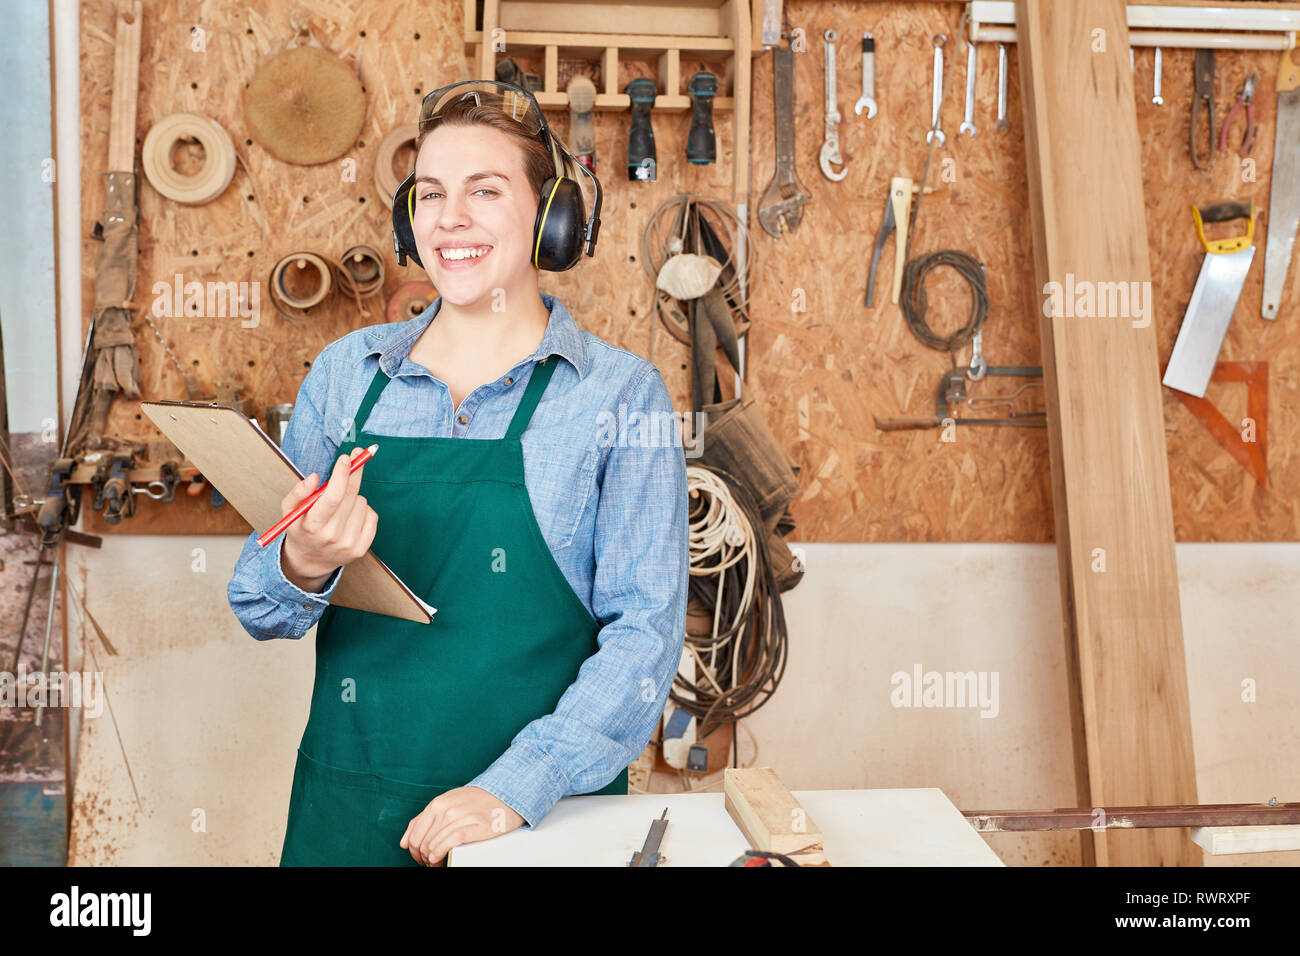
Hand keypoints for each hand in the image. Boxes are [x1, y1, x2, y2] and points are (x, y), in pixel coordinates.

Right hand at [280, 446, 377, 590]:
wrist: (310, 561)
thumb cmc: (300, 529)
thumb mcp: (289, 511)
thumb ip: (298, 493)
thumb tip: (314, 477)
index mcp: (312, 526)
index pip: (333, 497)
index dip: (342, 475)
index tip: (347, 458)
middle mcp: (332, 537)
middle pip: (350, 495)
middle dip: (353, 472)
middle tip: (355, 458)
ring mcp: (349, 544)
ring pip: (361, 502)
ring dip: (353, 496)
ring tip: (339, 506)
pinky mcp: (362, 548)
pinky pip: (372, 515)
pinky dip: (362, 510)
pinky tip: (350, 515)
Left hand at [399, 786, 524, 865]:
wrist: (506, 795)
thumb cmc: (476, 802)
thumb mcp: (448, 804)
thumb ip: (424, 819)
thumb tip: (403, 842)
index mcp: (437, 803)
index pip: (414, 835)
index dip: (414, 852)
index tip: (422, 858)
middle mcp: (446, 809)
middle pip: (422, 843)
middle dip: (423, 858)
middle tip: (431, 863)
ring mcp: (460, 817)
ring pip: (433, 846)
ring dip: (432, 860)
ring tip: (439, 863)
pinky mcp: (474, 826)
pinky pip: (450, 843)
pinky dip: (441, 854)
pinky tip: (442, 859)